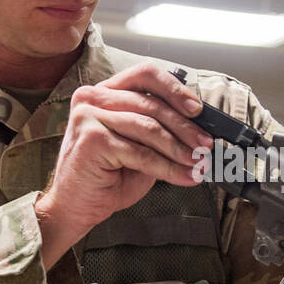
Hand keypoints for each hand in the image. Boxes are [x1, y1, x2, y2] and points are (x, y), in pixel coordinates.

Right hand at [35, 63, 209, 268]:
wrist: (76, 208)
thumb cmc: (107, 177)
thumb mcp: (139, 147)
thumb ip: (159, 131)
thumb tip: (199, 130)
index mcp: (104, 93)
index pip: (145, 75)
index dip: (175, 89)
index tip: (198, 109)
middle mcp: (92, 98)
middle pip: (151, 104)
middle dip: (186, 127)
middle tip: (207, 145)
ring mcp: (89, 116)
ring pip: (149, 129)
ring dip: (180, 149)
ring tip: (199, 163)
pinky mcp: (92, 139)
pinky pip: (141, 153)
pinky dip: (168, 167)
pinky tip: (184, 176)